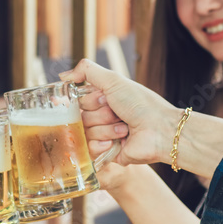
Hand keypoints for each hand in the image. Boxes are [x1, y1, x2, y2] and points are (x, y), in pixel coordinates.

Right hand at [60, 59, 179, 166]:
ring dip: (105, 129)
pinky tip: (116, 142)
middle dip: (99, 114)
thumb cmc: (141, 104)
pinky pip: (89, 149)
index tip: (104, 98)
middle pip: (80, 116)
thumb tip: (62, 76)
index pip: (78, 100)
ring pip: (85, 132)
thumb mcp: (114, 80)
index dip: (90, 100)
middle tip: (117, 114)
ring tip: (124, 129)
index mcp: (103, 99)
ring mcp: (103, 135)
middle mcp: (102, 116)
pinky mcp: (105, 153)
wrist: (159, 131)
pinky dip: (102, 144)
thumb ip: (87, 70)